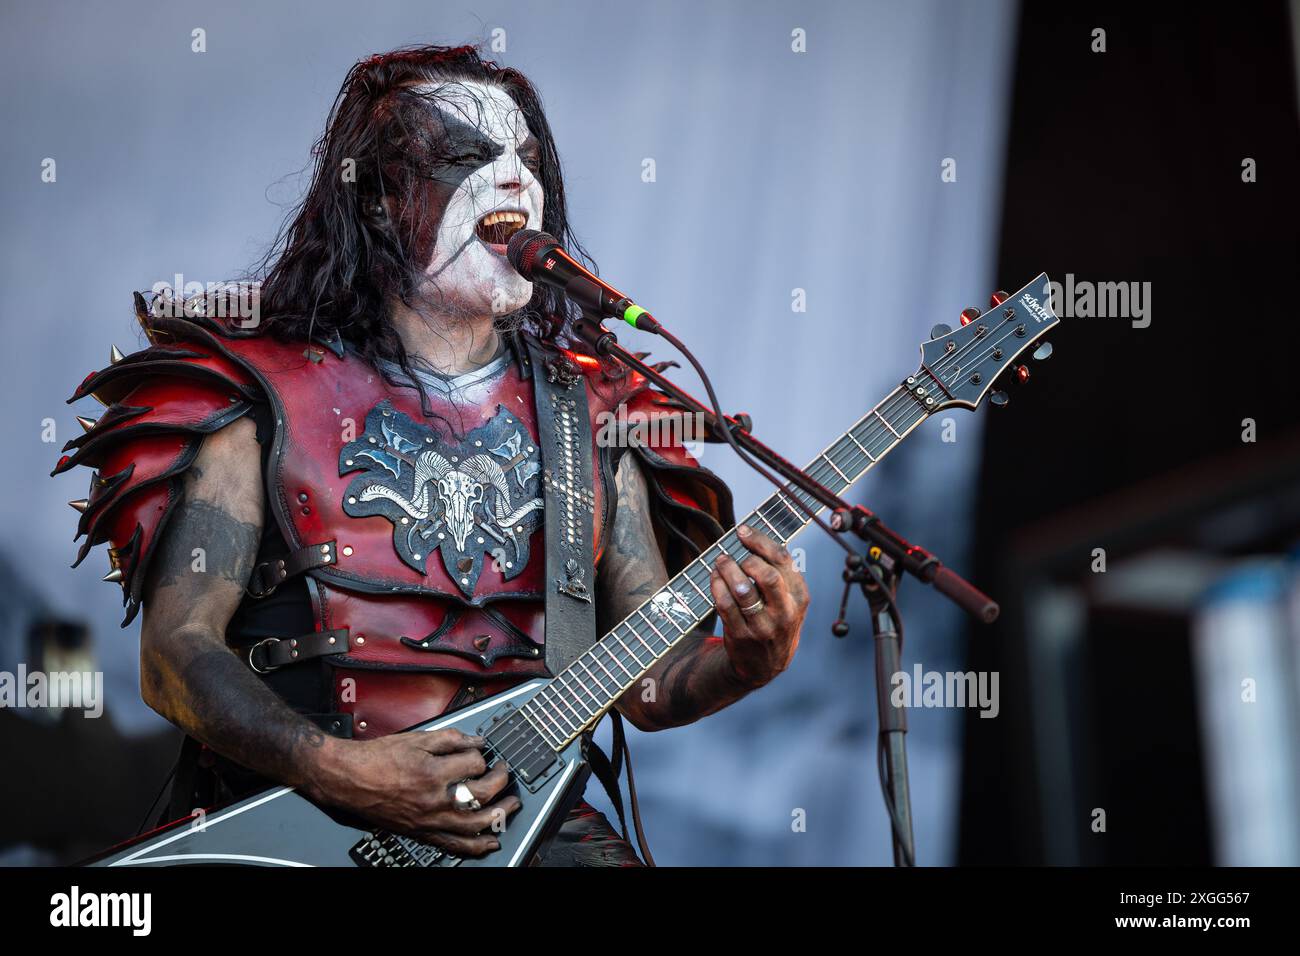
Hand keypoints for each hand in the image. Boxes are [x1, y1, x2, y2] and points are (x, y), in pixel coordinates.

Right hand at [309, 728, 519, 856]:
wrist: (348, 779)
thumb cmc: (377, 758)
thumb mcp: (416, 739)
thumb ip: (450, 738)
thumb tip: (477, 740)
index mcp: (432, 772)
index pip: (474, 764)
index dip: (481, 755)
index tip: (480, 752)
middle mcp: (433, 799)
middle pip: (481, 795)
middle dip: (500, 781)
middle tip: (504, 773)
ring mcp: (428, 820)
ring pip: (474, 824)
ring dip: (499, 816)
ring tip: (511, 806)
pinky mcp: (421, 832)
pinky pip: (454, 845)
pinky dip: (475, 846)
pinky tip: (490, 842)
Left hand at [709, 524, 808, 687]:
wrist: (765, 665)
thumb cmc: (775, 622)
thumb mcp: (790, 601)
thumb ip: (781, 575)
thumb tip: (754, 540)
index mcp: (800, 597)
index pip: (783, 560)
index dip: (760, 541)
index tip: (743, 531)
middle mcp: (785, 612)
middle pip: (767, 575)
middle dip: (746, 558)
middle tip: (733, 552)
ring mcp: (763, 626)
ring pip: (743, 590)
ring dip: (727, 570)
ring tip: (720, 561)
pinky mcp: (742, 635)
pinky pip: (725, 605)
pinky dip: (717, 586)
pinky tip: (714, 578)